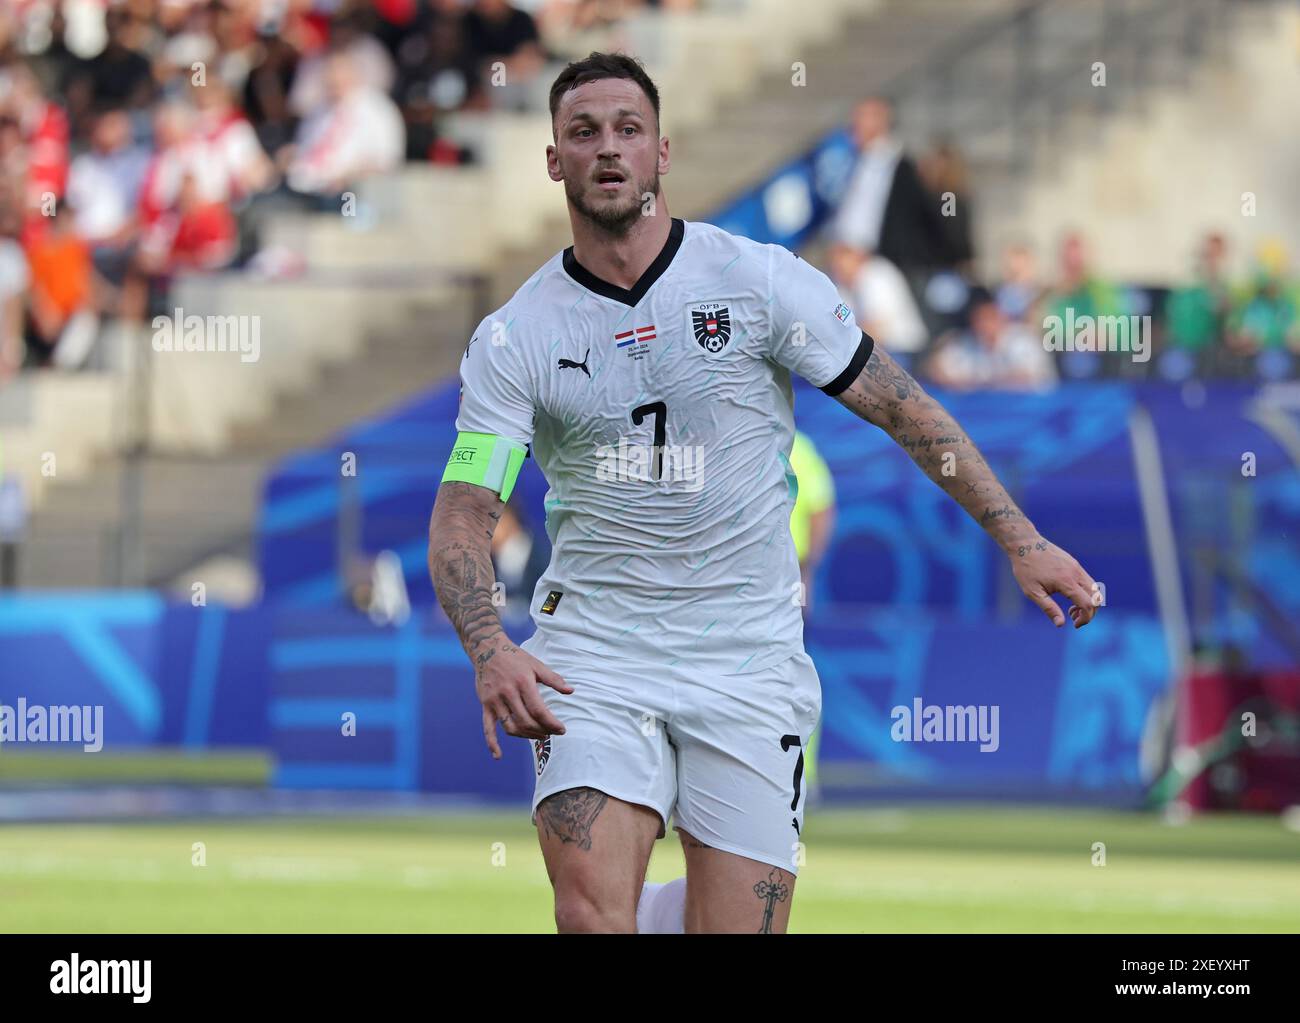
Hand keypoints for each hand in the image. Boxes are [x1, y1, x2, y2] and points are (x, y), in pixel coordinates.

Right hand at [474, 639, 572, 758]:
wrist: (487, 649)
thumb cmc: (515, 657)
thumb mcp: (536, 664)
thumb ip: (553, 679)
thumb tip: (571, 691)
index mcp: (523, 682)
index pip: (539, 710)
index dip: (551, 723)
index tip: (561, 730)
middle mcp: (508, 693)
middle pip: (526, 721)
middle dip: (541, 731)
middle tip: (551, 733)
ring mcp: (495, 700)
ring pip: (510, 727)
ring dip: (525, 736)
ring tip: (538, 736)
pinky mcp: (485, 705)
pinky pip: (487, 728)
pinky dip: (492, 743)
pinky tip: (498, 756)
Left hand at [1008, 536, 1100, 628]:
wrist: (1025, 544)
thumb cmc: (1026, 569)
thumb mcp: (1033, 592)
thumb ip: (1049, 608)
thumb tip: (1061, 624)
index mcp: (1066, 582)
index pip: (1088, 604)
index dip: (1086, 618)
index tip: (1074, 624)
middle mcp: (1076, 573)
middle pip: (1097, 598)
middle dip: (1090, 612)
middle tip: (1073, 618)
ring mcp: (1077, 567)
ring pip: (1094, 589)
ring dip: (1088, 602)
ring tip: (1071, 608)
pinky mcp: (1074, 564)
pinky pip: (1088, 581)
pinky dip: (1085, 593)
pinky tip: (1070, 595)